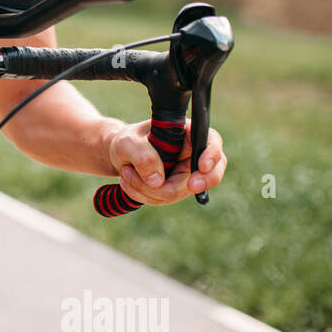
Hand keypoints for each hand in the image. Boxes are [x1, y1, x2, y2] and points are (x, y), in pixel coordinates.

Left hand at [108, 119, 225, 206]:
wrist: (119, 156)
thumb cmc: (127, 142)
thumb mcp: (127, 142)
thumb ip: (142, 156)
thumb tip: (158, 182)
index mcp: (185, 133)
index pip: (211, 142)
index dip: (212, 155)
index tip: (202, 167)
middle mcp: (190, 154)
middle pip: (210, 172)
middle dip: (201, 182)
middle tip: (191, 187)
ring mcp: (185, 174)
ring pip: (179, 191)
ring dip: (148, 189)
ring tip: (126, 173)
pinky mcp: (175, 189)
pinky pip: (164, 198)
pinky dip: (144, 195)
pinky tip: (129, 183)